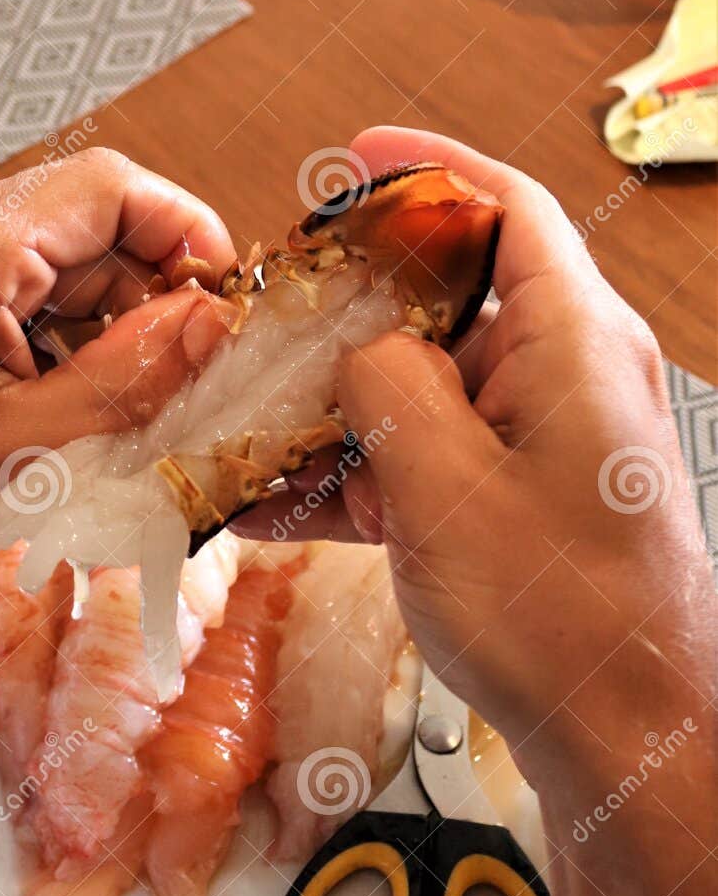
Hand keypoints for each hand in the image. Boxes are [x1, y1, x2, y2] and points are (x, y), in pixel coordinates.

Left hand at [0, 148, 234, 657]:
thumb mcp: (21, 457)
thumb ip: (132, 383)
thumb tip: (212, 326)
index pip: (116, 189)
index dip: (189, 240)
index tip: (222, 307)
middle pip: (88, 227)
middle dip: (139, 307)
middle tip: (162, 392)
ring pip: (52, 257)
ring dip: (88, 328)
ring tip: (80, 416)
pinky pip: (6, 274)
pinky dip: (42, 331)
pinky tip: (34, 402)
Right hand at [236, 126, 713, 793]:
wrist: (634, 741)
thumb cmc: (566, 621)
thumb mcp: (446, 488)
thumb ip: (389, 385)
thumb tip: (360, 348)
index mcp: (574, 341)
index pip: (507, 208)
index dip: (429, 168)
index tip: (357, 155)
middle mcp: (570, 373)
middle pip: (457, 295)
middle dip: (359, 306)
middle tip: (280, 318)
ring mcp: (548, 438)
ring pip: (432, 381)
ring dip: (347, 404)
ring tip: (261, 428)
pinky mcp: (525, 495)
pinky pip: (436, 452)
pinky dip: (368, 469)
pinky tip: (287, 504)